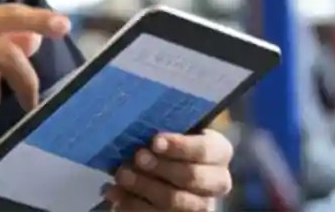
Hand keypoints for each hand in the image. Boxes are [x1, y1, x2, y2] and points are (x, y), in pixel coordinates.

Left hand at [105, 129, 233, 211]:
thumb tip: (141, 129)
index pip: (206, 150)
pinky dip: (133, 205)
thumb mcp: (172, 133)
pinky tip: (115, 193)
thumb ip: (164, 133)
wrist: (165, 171)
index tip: (155, 142)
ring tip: (121, 176)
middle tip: (138, 157)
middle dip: (161, 167)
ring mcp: (201, 205)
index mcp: (219, 153)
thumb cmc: (167, 144)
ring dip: (144, 187)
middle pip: (192, 177)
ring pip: (174, 201)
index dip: (180, 146)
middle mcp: (216, 181)